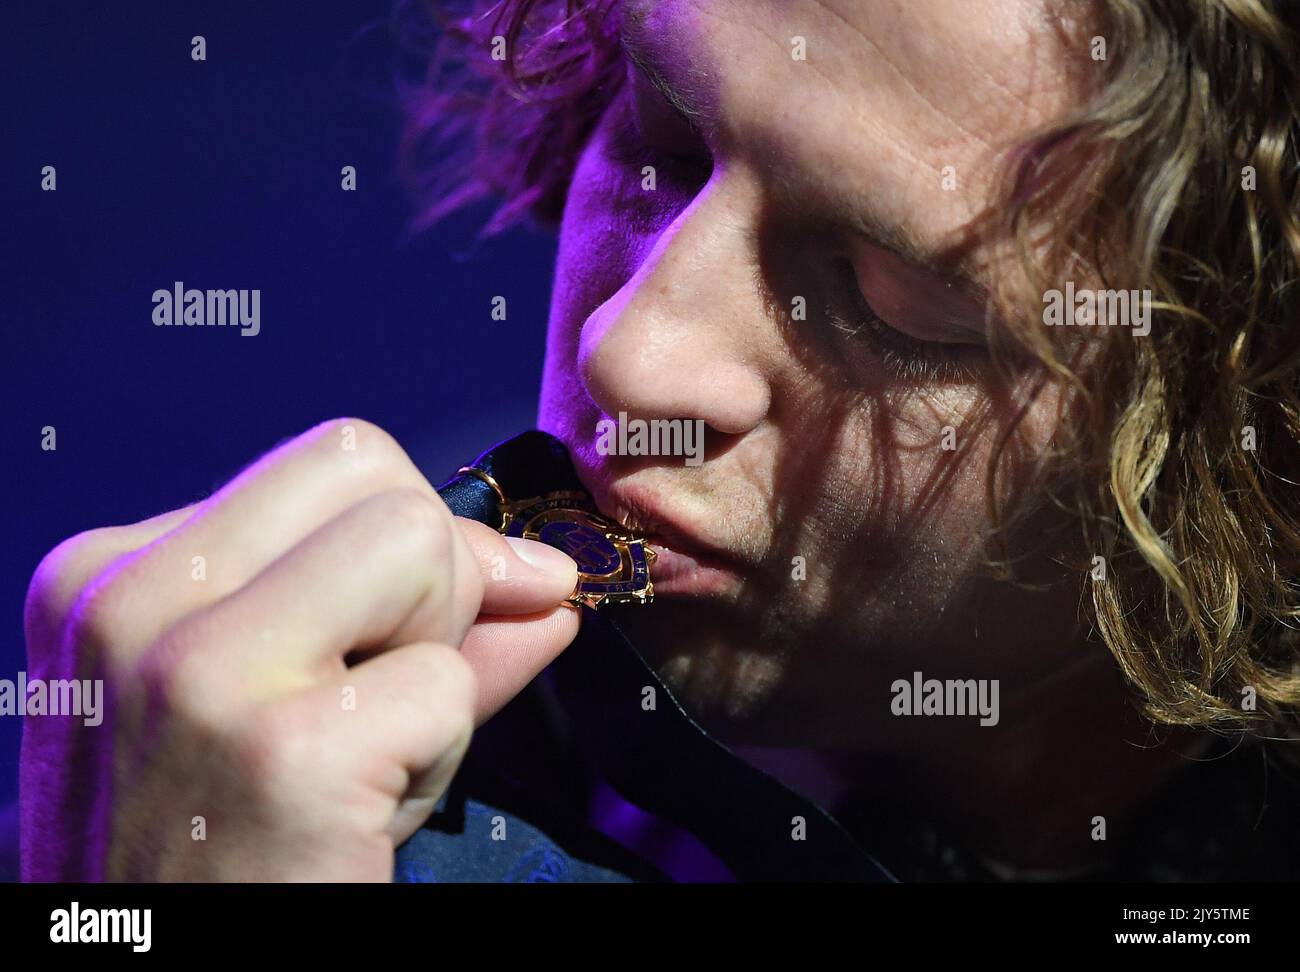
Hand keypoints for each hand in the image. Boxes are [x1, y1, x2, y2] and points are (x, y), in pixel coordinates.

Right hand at [20, 419, 579, 880]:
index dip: (411, 538)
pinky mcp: (287, 752)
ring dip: (437, 649)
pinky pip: (448, 681)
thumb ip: (413, 622)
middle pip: (372, 466)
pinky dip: (440, 750)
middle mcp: (135, 601)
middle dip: (431, 569)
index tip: (403, 626)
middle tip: (381, 684)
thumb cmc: (226, 850)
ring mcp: (201, 671)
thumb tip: (547, 577)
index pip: (332, 461)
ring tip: (370, 744)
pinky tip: (362, 813)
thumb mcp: (282, 708)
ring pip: (420, 539)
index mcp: (114, 573)